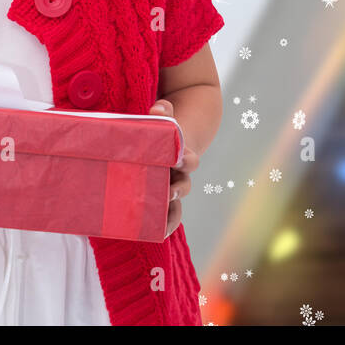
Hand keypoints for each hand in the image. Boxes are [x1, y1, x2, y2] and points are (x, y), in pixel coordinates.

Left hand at [148, 98, 197, 237]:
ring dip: (170, 214)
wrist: (176, 143)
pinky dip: (163, 225)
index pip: (189, 160)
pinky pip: (165, 215)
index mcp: (181, 157)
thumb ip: (163, 111)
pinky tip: (156, 234)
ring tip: (161, 226)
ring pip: (175, 205)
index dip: (185, 160)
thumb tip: (159, 109)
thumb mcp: (166, 118)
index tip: (177, 159)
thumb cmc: (166, 131)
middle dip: (176, 190)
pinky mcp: (160, 198)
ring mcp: (170, 189)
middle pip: (183, 186)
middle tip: (166, 192)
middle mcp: (179, 176)